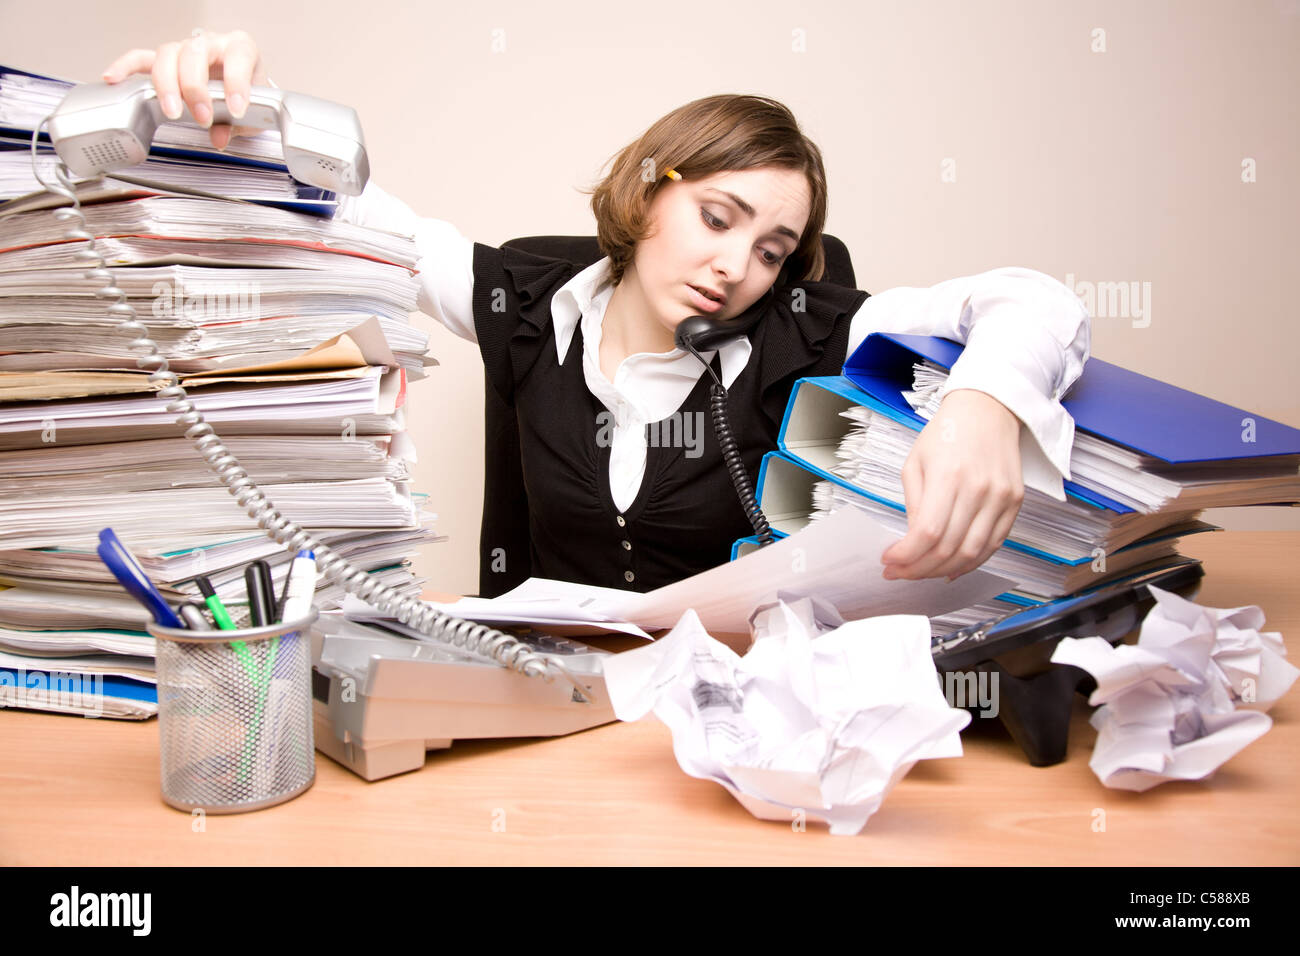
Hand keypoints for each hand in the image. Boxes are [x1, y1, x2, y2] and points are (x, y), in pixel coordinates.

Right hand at [101, 30, 267, 149]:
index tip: (236, 109)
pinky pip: (140, 58)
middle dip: (196, 88)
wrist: (239, 87)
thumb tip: (218, 138)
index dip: (236, 82)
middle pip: (194, 54)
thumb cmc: (247, 93)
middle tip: (202, 117)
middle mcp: (211, 43)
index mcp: (240, 49)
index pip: (237, 56)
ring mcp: (185, 50)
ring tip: (172, 111)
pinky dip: (126, 67)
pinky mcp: (165, 61)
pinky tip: (115, 78)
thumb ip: (236, 126)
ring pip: (168, 55)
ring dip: (168, 85)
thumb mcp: (252, 113)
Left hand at [880, 388, 1024, 580]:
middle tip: (900, 572)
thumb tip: (911, 541)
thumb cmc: (947, 433)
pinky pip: (994, 545)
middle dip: (919, 569)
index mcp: (948, 475)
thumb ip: (913, 503)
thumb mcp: (915, 462)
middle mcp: (978, 489)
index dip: (906, 555)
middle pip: (949, 548)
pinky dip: (971, 563)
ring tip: (921, 572)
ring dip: (943, 570)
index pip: (927, 532)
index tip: (889, 561)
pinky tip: (950, 568)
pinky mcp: (1014, 503)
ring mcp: (1000, 498)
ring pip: (972, 553)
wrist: (988, 410)